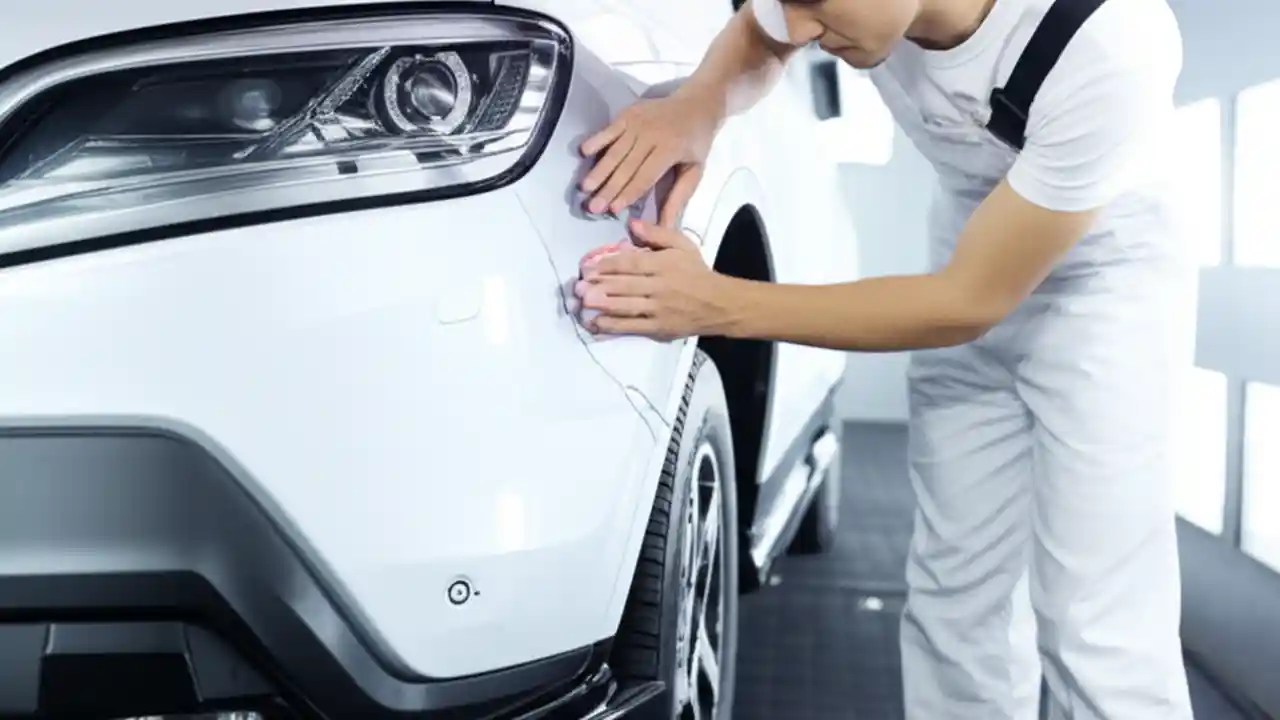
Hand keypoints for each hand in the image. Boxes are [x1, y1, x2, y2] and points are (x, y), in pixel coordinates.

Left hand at [575, 219, 734, 340]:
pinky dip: (612, 326)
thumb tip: (632, 225)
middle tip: (578, 287)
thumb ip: (657, 234)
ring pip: (625, 307)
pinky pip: (631, 327)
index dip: (607, 265)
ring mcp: (658, 310)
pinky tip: (595, 323)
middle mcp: (659, 287)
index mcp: (663, 265)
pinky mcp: (658, 328)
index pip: (631, 264)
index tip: (587, 267)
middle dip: (599, 286)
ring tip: (582, 303)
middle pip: (625, 286)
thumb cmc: (696, 272)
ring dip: (602, 306)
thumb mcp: (682, 245)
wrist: (719, 304)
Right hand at [579, 93, 718, 226]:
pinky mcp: (628, 114)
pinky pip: (609, 129)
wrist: (698, 103)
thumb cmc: (696, 142)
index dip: (628, 193)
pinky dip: (596, 139)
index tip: (613, 209)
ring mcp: (638, 122)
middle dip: (608, 188)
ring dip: (598, 170)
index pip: (645, 176)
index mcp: (671, 149)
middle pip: (626, 166)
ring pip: (615, 150)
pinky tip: (583, 152)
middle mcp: (652, 134)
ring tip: (584, 187)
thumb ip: (678, 198)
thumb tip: (666, 227)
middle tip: (592, 206)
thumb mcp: (694, 171)